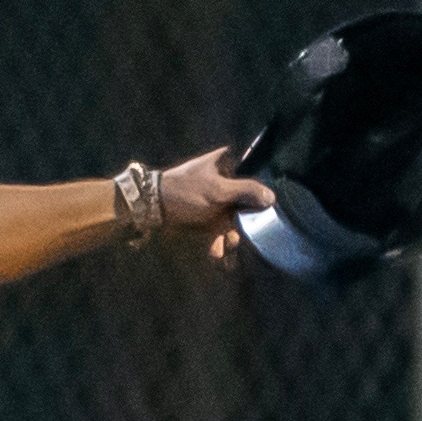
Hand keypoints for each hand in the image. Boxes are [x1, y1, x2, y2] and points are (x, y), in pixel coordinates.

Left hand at [158, 147, 276, 260]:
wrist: (150, 207)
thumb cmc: (185, 192)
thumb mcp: (218, 190)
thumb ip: (246, 191)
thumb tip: (271, 197)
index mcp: (227, 163)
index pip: (255, 175)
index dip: (262, 194)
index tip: (268, 212)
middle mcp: (224, 179)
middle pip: (247, 203)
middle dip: (245, 227)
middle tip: (238, 240)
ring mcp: (216, 199)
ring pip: (234, 220)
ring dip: (231, 240)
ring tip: (227, 255)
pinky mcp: (207, 215)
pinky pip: (219, 229)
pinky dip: (218, 243)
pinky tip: (217, 258)